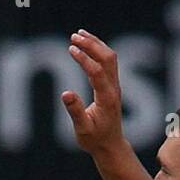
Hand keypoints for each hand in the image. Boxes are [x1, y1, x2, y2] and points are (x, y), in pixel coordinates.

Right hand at [61, 30, 125, 154]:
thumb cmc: (94, 140)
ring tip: (79, 34)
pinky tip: (87, 45)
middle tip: (74, 36)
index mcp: (107, 98)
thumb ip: (74, 111)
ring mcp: (115, 86)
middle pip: (107, 58)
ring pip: (110, 58)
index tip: (70, 49)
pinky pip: (108, 62)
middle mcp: (114, 89)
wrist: (110, 145)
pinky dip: (98, 50)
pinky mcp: (112, 85)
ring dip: (96, 44)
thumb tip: (65, 93)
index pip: (96, 71)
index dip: (84, 59)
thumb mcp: (81, 129)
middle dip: (91, 45)